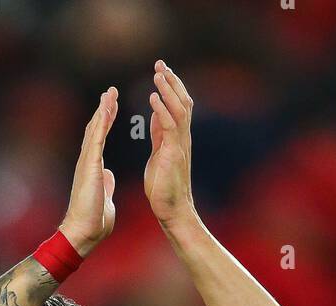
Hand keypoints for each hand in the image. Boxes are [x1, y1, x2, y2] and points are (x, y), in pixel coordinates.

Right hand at [60, 87, 117, 256]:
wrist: (84, 231)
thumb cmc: (94, 220)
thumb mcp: (104, 197)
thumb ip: (106, 183)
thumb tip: (108, 175)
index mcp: (93, 168)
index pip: (99, 139)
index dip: (105, 122)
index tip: (112, 108)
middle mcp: (88, 161)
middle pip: (95, 129)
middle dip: (103, 110)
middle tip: (110, 92)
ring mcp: (87, 162)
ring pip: (95, 129)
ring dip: (102, 110)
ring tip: (109, 93)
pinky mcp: (90, 165)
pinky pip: (97, 138)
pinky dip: (102, 122)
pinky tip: (107, 108)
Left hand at [144, 60, 195, 228]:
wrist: (172, 212)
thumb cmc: (164, 189)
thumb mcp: (159, 154)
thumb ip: (159, 134)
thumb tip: (155, 115)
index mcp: (177, 138)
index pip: (177, 105)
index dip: (170, 87)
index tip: (160, 71)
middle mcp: (182, 138)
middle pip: (182, 102)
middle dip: (171, 81)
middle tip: (160, 64)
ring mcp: (180, 145)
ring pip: (179, 110)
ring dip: (167, 90)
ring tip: (158, 73)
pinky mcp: (173, 154)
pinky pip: (169, 126)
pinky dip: (161, 110)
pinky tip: (152, 98)